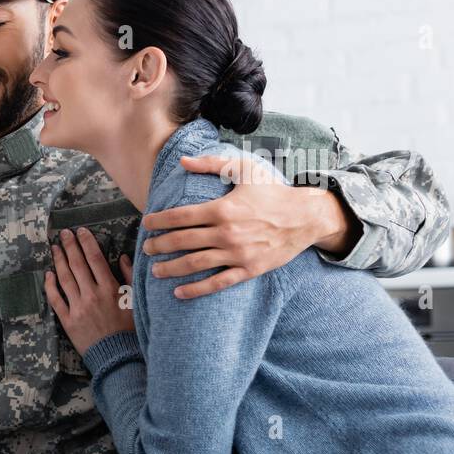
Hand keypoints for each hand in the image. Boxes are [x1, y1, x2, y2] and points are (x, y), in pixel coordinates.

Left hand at [45, 227, 134, 355]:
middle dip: (70, 246)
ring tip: (55, 248)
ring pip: (65, 279)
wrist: (117, 357)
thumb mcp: (136, 302)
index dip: (86, 243)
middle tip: (64, 233)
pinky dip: (51, 286)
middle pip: (77, 265)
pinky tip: (49, 274)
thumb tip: (123, 256)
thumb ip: (129, 277)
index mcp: (110, 289)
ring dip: (59, 261)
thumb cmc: (130, 330)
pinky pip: (56, 300)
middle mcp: (91, 295)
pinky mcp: (68, 321)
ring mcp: (78, 308)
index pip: (95, 259)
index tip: (80, 231)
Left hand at [139, 153, 352, 299]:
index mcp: (223, 209)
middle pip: (182, 241)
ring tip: (155, 270)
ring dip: (171, 268)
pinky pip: (218, 282)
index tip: (146, 223)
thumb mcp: (244, 169)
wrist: (307, 217)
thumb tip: (183, 161)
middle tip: (146, 248)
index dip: (158, 220)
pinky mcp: (248, 269)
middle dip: (159, 245)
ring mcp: (237, 253)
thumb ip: (212, 164)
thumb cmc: (273, 191)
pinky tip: (178, 292)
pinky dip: (196, 289)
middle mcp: (227, 233)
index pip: (180, 216)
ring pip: (195, 264)